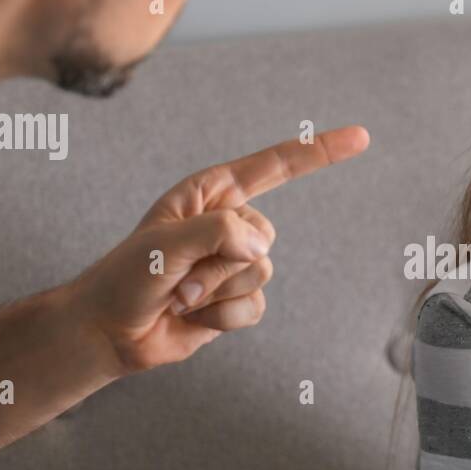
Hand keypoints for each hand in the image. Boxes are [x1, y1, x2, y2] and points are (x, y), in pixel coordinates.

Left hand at [66, 125, 369, 376]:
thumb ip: (218, 233)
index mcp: (210, 193)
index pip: (275, 166)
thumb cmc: (125, 278)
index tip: (361, 138)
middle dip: (222, 261)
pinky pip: (257, 307)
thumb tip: (260, 248)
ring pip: (261, 274)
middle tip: (179, 275)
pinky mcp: (237, 300)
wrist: (110, 331)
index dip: (318, 152)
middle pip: (265, 235)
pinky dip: (223, 318)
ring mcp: (234, 263)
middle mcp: (228, 223)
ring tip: (180, 295)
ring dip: (216, 292)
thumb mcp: (164, 243)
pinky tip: (194, 316)